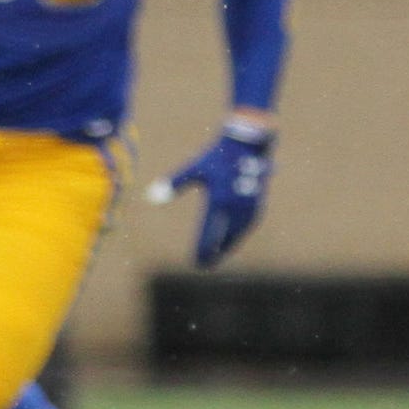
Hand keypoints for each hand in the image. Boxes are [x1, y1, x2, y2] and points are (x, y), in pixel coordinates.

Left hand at [150, 120, 274, 268]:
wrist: (247, 142)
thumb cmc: (217, 156)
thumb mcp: (194, 168)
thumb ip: (174, 184)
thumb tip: (151, 196)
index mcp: (218, 202)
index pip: (209, 234)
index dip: (201, 250)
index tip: (195, 263)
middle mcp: (235, 208)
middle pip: (225, 239)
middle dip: (215, 253)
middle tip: (206, 265)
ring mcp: (249, 206)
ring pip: (239, 233)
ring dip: (229, 245)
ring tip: (221, 253)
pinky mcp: (257, 202)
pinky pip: (248, 225)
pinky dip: (240, 234)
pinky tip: (236, 235)